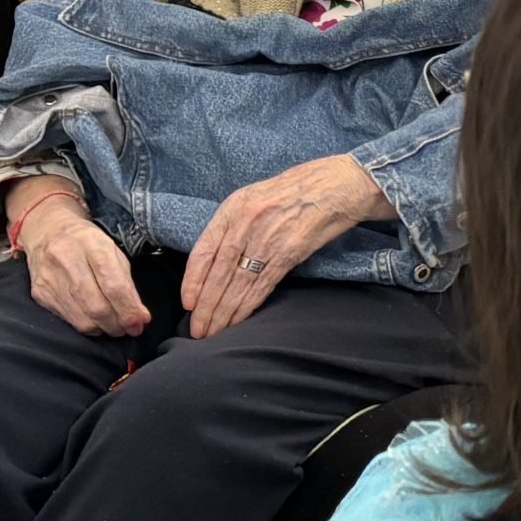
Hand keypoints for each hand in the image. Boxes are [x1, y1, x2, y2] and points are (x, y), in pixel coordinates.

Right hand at [18, 192, 147, 337]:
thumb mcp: (113, 253)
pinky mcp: (40, 293)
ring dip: (104, 328)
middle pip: (96, 306)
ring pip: (82, 319)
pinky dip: (87, 325)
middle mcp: (67, 260)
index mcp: (91, 244)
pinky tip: (95, 319)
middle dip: (118, 324)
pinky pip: (68, 320)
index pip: (113, 285)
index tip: (139, 323)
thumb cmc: (87, 243)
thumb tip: (140, 318)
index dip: (128, 310)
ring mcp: (50, 278)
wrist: (47, 231)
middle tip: (129, 328)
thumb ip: (128, 285)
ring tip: (114, 325)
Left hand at [182, 155, 387, 339]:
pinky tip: (238, 320)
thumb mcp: (253, 197)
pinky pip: (263, 285)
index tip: (188, 303)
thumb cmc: (293, 191)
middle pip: (219, 274)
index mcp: (232, 210)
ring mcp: (267, 241)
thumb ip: (233, 224)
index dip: (192, 281)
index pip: (203, 252)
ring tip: (213, 332)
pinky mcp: (289, 254)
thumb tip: (216, 257)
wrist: (333, 188)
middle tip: (198, 329)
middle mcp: (245, 225)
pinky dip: (248, 305)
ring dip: (224, 312)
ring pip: (239, 284)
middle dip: (207, 305)